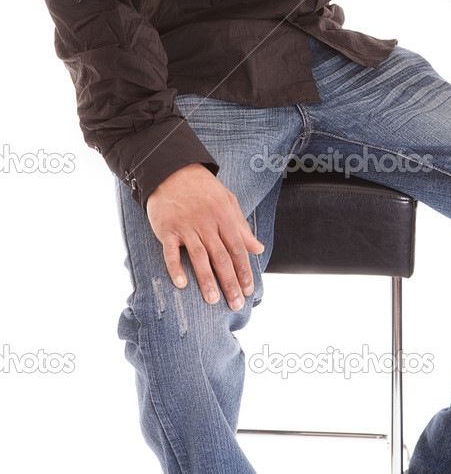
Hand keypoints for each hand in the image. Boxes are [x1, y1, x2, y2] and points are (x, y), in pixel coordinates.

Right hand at [146, 163, 264, 307]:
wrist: (172, 170)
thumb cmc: (203, 189)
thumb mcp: (227, 201)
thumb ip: (242, 226)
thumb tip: (258, 248)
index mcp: (224, 215)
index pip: (237, 248)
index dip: (244, 270)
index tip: (249, 290)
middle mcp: (206, 222)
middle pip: (221, 257)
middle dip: (230, 282)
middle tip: (236, 304)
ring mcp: (186, 226)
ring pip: (199, 257)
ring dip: (207, 280)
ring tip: (214, 300)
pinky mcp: (167, 229)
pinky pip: (171, 251)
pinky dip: (175, 268)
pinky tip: (181, 284)